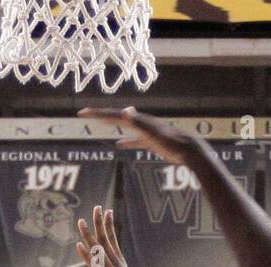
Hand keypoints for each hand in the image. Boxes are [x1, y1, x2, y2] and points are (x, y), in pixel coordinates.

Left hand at [76, 207, 143, 266]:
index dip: (109, 224)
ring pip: (97, 248)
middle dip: (100, 222)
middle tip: (97, 206)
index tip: (107, 211)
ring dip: (88, 234)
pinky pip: (94, 264)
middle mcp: (115, 263)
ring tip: (81, 221)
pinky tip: (79, 245)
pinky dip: (86, 254)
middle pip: (106, 238)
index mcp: (120, 262)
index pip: (113, 239)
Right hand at [78, 106, 206, 167]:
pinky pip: (134, 140)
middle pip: (115, 116)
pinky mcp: (150, 141)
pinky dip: (126, 141)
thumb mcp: (153, 132)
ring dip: (111, 124)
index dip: (97, 113)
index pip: (113, 114)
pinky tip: (119, 145)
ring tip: (100, 123)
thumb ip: (138, 122)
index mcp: (137, 120)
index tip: (82, 113)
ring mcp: (145, 131)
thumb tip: (125, 111)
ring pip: (124, 126)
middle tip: (84, 114)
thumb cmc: (171, 142)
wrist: (188, 150)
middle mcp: (139, 122)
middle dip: (99, 115)